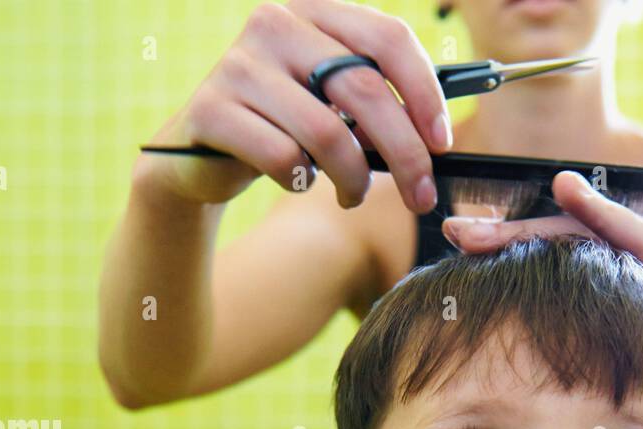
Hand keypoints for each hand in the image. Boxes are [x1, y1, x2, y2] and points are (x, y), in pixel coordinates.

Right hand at [135, 0, 452, 212]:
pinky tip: (301, 183)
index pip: (387, 38)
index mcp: (315, 10)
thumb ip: (376, 101)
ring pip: (327, 132)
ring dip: (354, 178)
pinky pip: (282, 157)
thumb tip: (436, 137)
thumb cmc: (284, 128)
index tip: (442, 144)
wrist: (200, 157)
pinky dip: (303, 182)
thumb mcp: (331, 103)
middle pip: (364, 91)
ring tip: (352, 195)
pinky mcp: (212, 109)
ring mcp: (239, 64)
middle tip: (420, 196)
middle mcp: (276, 24)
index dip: (425, 94)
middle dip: (405, 153)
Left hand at [442, 170, 642, 393]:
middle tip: (466, 228)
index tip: (451, 234)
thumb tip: (521, 337)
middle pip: (578, 235)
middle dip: (522, 229)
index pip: (552, 245)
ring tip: (569, 192)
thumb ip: (584, 324)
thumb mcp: (626, 329)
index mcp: (615, 266)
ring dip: (607, 215)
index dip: (504, 238)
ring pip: (641, 242)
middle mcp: (642, 258)